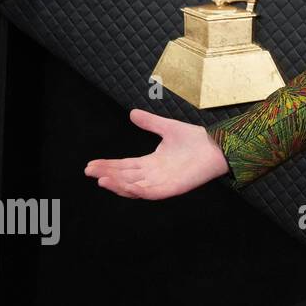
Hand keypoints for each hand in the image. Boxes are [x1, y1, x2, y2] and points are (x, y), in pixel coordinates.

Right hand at [84, 108, 229, 198]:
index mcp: (151, 163)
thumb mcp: (167, 128)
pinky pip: (150, 192)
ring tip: (101, 179)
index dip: (108, 166)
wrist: (216, 146)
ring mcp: (162, 182)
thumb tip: (132, 113)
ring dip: (117, 184)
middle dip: (106, 175)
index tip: (91, 164)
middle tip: (89, 171)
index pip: (124, 166)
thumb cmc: (195, 139)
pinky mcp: (171, 188)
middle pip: (124, 177)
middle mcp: (153, 175)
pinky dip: (136, 190)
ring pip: (133, 187)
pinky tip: (124, 184)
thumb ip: (150, 122)